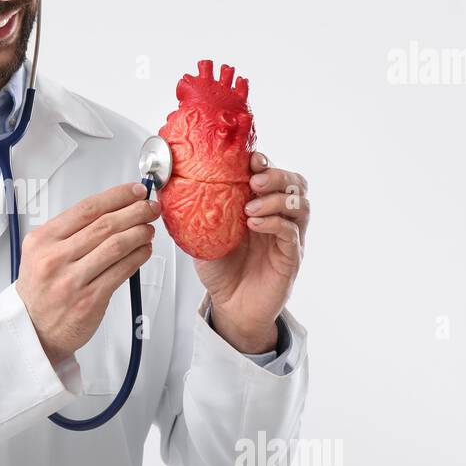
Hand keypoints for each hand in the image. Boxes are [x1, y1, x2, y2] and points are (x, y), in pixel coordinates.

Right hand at [17, 182, 160, 366]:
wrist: (32, 329)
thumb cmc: (41, 289)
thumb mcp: (41, 253)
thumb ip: (69, 232)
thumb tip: (112, 210)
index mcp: (42, 240)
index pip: (86, 209)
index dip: (117, 197)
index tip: (135, 192)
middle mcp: (54, 258)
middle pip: (104, 225)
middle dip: (135, 212)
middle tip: (150, 208)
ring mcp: (72, 280)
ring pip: (115, 246)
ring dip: (139, 233)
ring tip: (149, 229)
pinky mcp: (89, 300)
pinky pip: (121, 272)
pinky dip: (137, 257)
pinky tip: (144, 250)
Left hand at [193, 151, 308, 352]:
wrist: (230, 306)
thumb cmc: (221, 270)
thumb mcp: (203, 234)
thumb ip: (194, 211)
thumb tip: (166, 186)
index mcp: (261, 206)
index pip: (273, 174)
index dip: (264, 162)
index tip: (249, 159)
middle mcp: (280, 217)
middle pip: (296, 183)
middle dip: (277, 175)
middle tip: (254, 179)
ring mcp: (289, 237)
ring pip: (300, 204)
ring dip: (275, 198)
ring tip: (249, 206)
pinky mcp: (291, 257)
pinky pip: (291, 232)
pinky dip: (274, 223)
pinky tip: (254, 223)